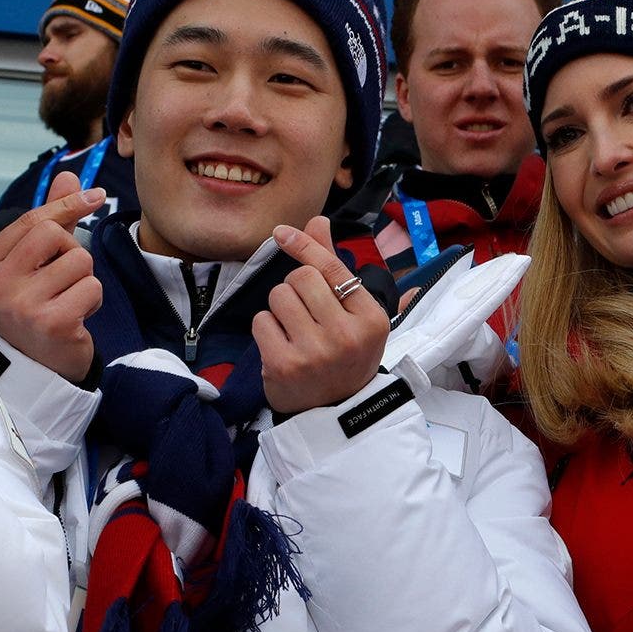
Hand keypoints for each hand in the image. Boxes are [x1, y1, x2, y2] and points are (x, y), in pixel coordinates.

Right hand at [0, 171, 104, 382]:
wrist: (39, 366)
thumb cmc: (34, 306)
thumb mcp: (34, 260)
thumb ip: (51, 217)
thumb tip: (69, 176)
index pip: (32, 220)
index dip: (67, 206)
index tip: (95, 196)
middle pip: (55, 234)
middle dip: (71, 252)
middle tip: (61, 279)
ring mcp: (20, 305)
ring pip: (79, 260)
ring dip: (84, 279)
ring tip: (66, 300)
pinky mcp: (51, 323)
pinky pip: (92, 287)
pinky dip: (93, 299)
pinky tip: (75, 316)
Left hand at [254, 215, 388, 414]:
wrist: (335, 411)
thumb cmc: (345, 353)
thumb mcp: (352, 313)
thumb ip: (333, 266)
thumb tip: (317, 220)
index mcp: (371, 318)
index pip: (331, 268)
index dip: (305, 246)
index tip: (281, 232)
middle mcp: (346, 335)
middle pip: (301, 277)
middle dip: (296, 289)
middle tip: (306, 314)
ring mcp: (315, 352)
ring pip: (278, 296)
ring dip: (280, 308)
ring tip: (295, 331)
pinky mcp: (285, 366)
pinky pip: (261, 321)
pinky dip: (266, 329)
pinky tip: (282, 346)